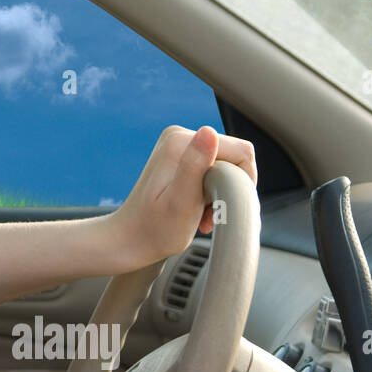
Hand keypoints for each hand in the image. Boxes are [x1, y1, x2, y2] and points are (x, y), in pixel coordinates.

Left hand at [109, 125, 257, 269]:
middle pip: (235, 159)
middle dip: (230, 190)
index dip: (242, 184)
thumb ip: (195, 166)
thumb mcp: (181, 202)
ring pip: (227, 168)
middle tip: (208, 214)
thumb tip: (208, 132)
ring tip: (202, 216)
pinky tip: (199, 212)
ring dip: (222, 195)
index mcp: (180, 141)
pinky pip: (214, 172)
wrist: (130, 239)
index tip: (221, 206)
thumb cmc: (156, 229)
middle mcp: (178, 136)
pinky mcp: (181, 158)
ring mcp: (179, 146)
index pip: (242, 153)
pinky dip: (213, 194)